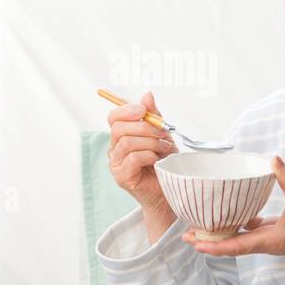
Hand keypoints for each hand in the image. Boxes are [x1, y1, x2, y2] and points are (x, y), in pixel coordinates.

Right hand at [106, 89, 177, 212]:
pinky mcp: (122, 177)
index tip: (144, 110)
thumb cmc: (164, 163)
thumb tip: (147, 94)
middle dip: (144, 127)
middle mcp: (114, 149)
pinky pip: (133, 158)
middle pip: (119, 128)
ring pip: (127, 142)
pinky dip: (149, 156)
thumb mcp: (161, 134)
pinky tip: (157, 161)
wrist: (170, 190)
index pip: (114, 117)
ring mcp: (116, 164)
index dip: (127, 110)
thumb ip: (153, 116)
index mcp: (122, 136)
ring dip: (150, 142)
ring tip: (164, 148)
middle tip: (163, 132)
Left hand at [181, 154, 284, 270]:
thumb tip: (272, 159)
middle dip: (208, 241)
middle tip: (186, 233)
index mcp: (267, 240)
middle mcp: (265, 243)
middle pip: (229, 245)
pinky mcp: (277, 233)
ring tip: (202, 223)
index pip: (232, 246)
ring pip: (239, 239)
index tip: (192, 242)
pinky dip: (239, 224)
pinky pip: (252, 231)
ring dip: (221, 234)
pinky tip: (233, 211)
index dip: (211, 246)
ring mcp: (270, 239)